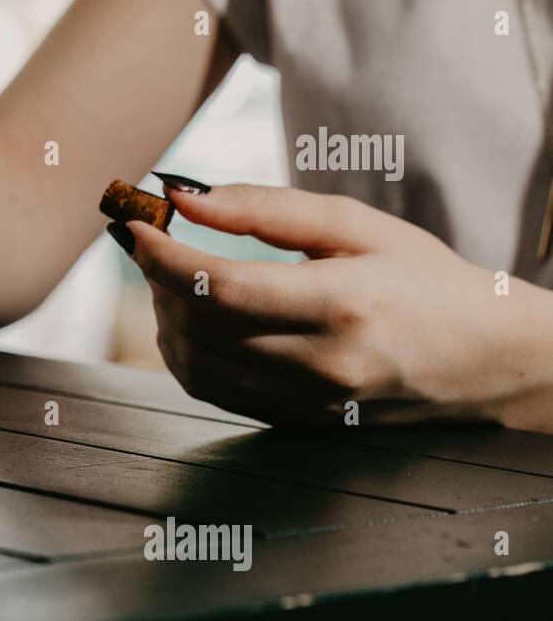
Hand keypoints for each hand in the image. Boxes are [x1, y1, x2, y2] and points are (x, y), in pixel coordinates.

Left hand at [122, 182, 552, 429]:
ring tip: (173, 278)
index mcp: (341, 305)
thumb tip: (188, 197)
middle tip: (150, 243)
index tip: (133, 226)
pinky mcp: (296, 424)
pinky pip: (213, 391)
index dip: (161, 256)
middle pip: (197, 326)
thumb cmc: (426, 281)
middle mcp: (320, 365)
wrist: (487, 361)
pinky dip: (186, 352)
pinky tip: (193, 318)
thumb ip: (267, 209)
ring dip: (164, 317)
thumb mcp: (358, 226)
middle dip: (156, 280)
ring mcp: (306, 404)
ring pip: (195, 366)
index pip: (217, 287)